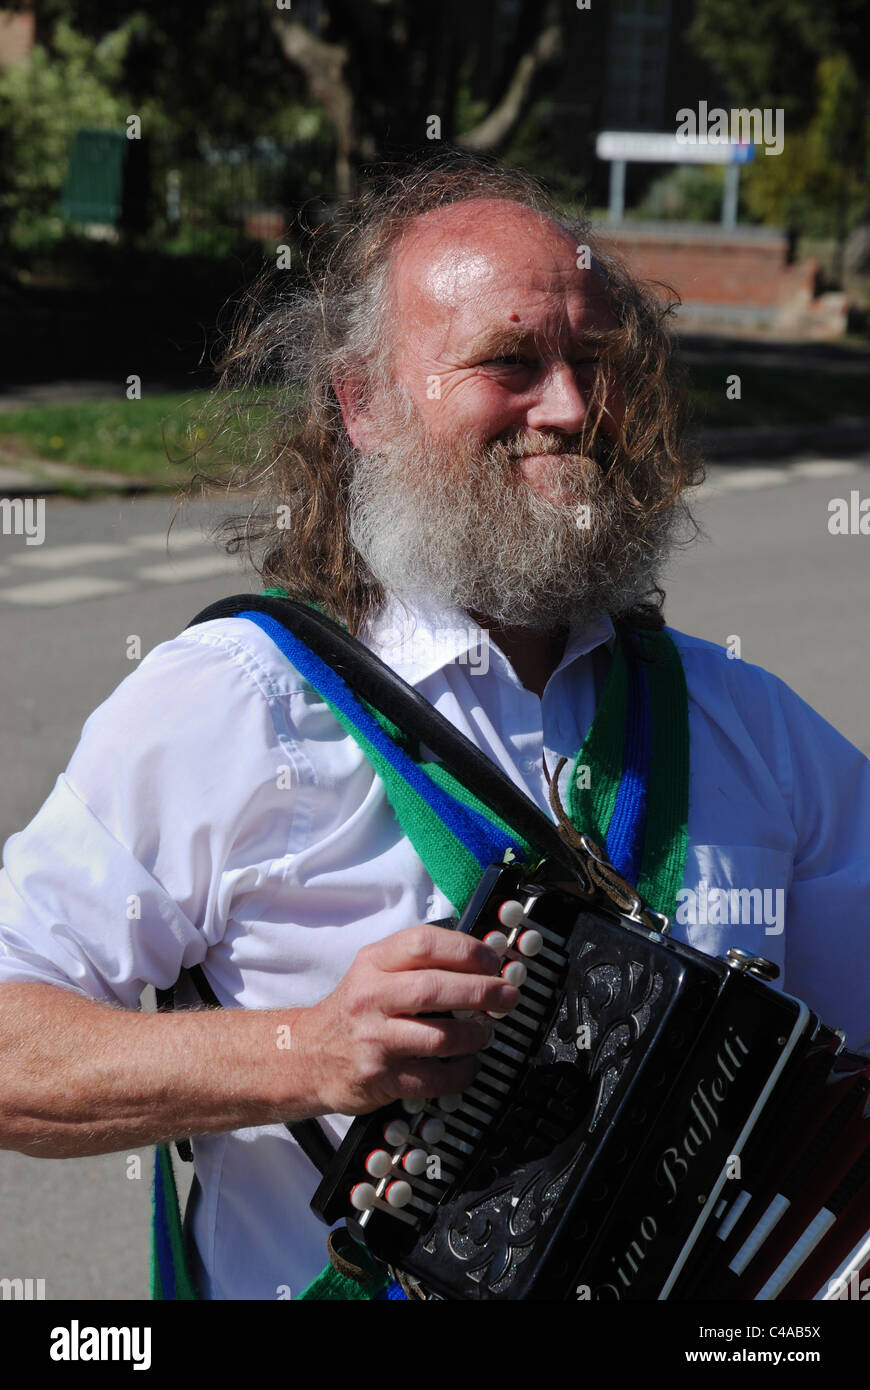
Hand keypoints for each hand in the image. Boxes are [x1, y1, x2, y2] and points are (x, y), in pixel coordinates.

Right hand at [291, 924, 517, 1115]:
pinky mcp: (380, 1076)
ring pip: (439, 1036)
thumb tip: (481, 961)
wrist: (308, 1056)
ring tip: (485, 1033)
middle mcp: (370, 997)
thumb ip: (417, 963)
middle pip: (434, 989)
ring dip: (474, 1036)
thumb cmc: (356, 1011)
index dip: (465, 950)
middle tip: (507, 996)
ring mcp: (374, 1039)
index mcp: (373, 963)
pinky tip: (467, 1066)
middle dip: (481, 992)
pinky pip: (433, 1078)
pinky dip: (460, 1073)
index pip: (423, 944)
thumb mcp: (374, 971)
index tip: (492, 961)